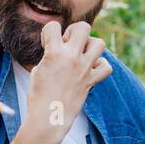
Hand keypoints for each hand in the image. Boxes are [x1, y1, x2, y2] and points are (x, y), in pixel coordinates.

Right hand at [26, 20, 110, 143]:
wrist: (48, 118)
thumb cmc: (38, 95)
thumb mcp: (38, 69)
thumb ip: (50, 55)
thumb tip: (59, 49)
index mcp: (54, 53)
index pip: (53, 26)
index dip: (48, 32)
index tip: (47, 43)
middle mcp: (72, 57)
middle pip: (83, 27)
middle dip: (74, 31)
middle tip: (67, 44)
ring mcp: (84, 69)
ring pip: (99, 43)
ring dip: (90, 45)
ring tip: (80, 54)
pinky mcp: (91, 81)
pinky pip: (106, 67)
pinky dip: (101, 65)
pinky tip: (91, 68)